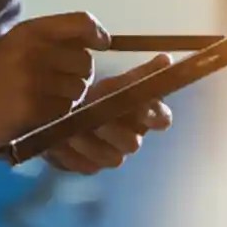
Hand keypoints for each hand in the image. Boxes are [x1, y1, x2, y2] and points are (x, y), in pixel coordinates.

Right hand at [0, 12, 109, 154]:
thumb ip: (47, 42)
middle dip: (80, 77)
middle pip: (86, 62)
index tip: (101, 45)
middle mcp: (35, 50)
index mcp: (30, 31)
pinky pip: (67, 110)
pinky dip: (58, 116)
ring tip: (45, 102)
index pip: (81, 22)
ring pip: (80, 89)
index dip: (97, 34)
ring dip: (69, 99)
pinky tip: (39, 115)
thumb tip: (91, 42)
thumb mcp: (12, 47)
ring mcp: (35, 79)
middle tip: (60, 87)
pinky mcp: (35, 106)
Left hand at [43, 54, 174, 174]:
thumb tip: (166, 59)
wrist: (70, 116)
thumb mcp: (118, 84)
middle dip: (115, 131)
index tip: (141, 107)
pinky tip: (60, 144)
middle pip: (133, 143)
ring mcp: (112, 156)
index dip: (155, 115)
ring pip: (112, 158)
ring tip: (72, 132)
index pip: (161, 119)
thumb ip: (141, 75)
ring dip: (92, 145)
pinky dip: (73, 156)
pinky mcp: (91, 167)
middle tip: (98, 120)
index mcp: (145, 119)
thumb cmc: (101, 98)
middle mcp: (132, 140)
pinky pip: (87, 167)